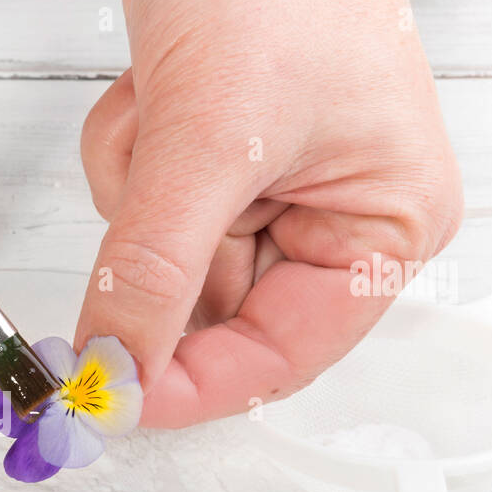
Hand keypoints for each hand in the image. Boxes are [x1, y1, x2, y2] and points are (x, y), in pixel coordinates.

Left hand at [77, 0, 461, 427]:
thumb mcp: (212, 138)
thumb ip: (158, 267)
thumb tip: (117, 364)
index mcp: (380, 229)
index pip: (278, 356)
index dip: (191, 385)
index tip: (111, 397)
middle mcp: (329, 218)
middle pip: (209, 311)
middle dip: (153, 255)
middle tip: (116, 241)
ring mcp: (263, 188)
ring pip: (161, 258)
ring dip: (135, 190)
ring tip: (163, 107)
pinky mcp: (207, 158)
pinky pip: (139, 204)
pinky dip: (124, 155)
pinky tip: (150, 93)